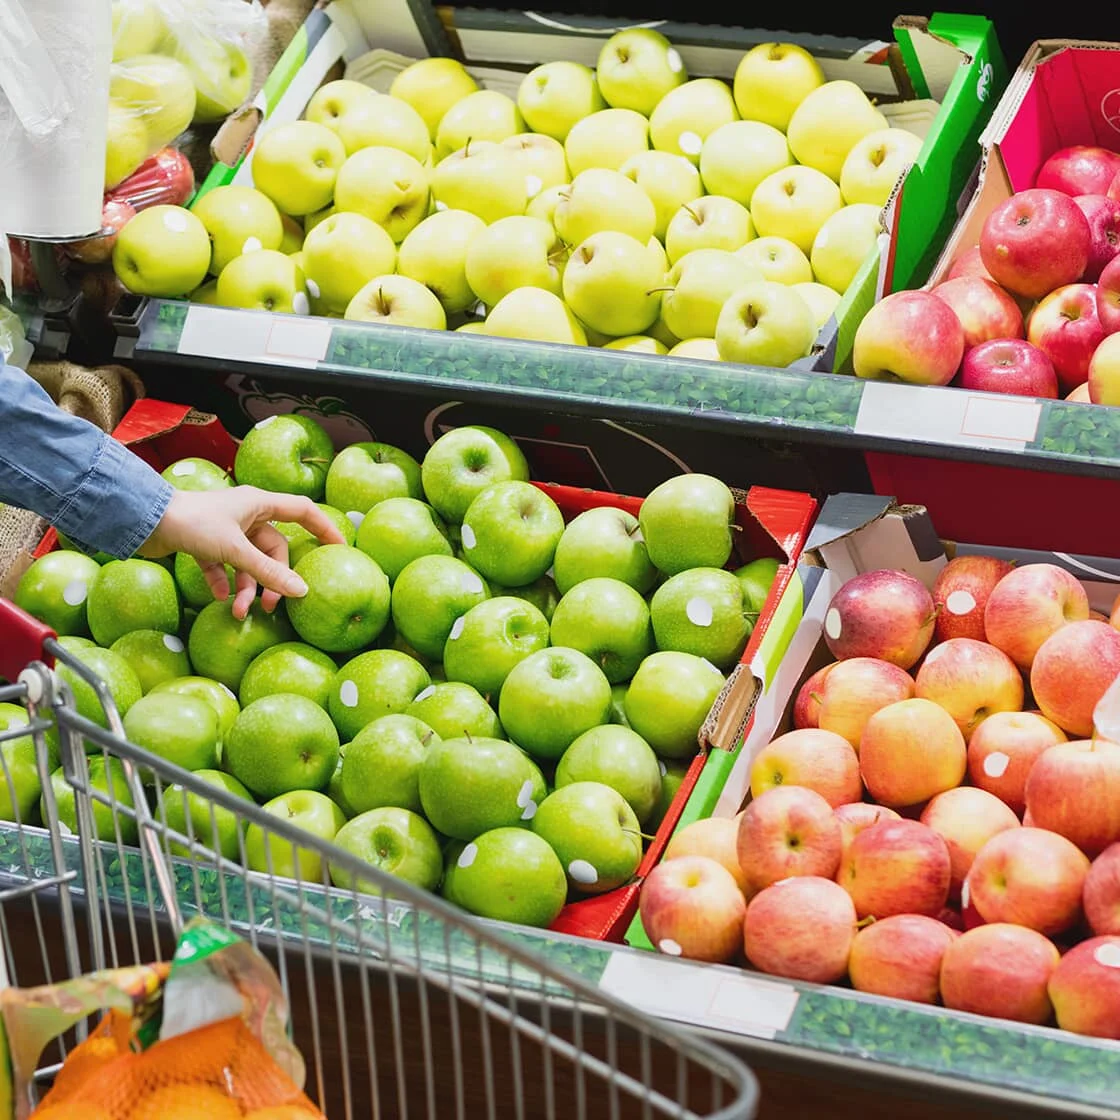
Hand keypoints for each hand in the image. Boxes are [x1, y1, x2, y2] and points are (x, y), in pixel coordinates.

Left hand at [138, 487, 345, 618]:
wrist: (142, 518)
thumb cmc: (192, 523)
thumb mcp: (235, 550)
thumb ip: (268, 572)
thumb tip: (301, 592)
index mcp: (259, 504)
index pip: (304, 511)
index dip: (324, 528)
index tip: (340, 548)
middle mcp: (246, 515)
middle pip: (275, 548)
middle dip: (272, 579)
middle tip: (271, 605)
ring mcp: (226, 529)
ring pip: (249, 561)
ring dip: (246, 587)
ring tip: (238, 610)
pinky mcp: (206, 543)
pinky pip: (225, 566)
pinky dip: (225, 582)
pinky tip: (219, 597)